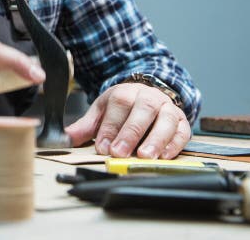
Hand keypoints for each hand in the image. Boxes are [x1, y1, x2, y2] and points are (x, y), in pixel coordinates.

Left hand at [64, 83, 190, 158]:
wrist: (149, 96)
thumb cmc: (123, 107)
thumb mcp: (102, 112)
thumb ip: (86, 126)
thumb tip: (66, 138)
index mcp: (126, 92)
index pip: (118, 105)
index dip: (110, 127)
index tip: (104, 147)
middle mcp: (149, 97)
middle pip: (143, 110)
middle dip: (131, 133)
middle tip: (120, 152)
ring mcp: (167, 108)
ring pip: (166, 120)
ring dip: (156, 139)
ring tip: (145, 156)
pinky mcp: (182, 121)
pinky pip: (182, 131)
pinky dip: (174, 144)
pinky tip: (165, 156)